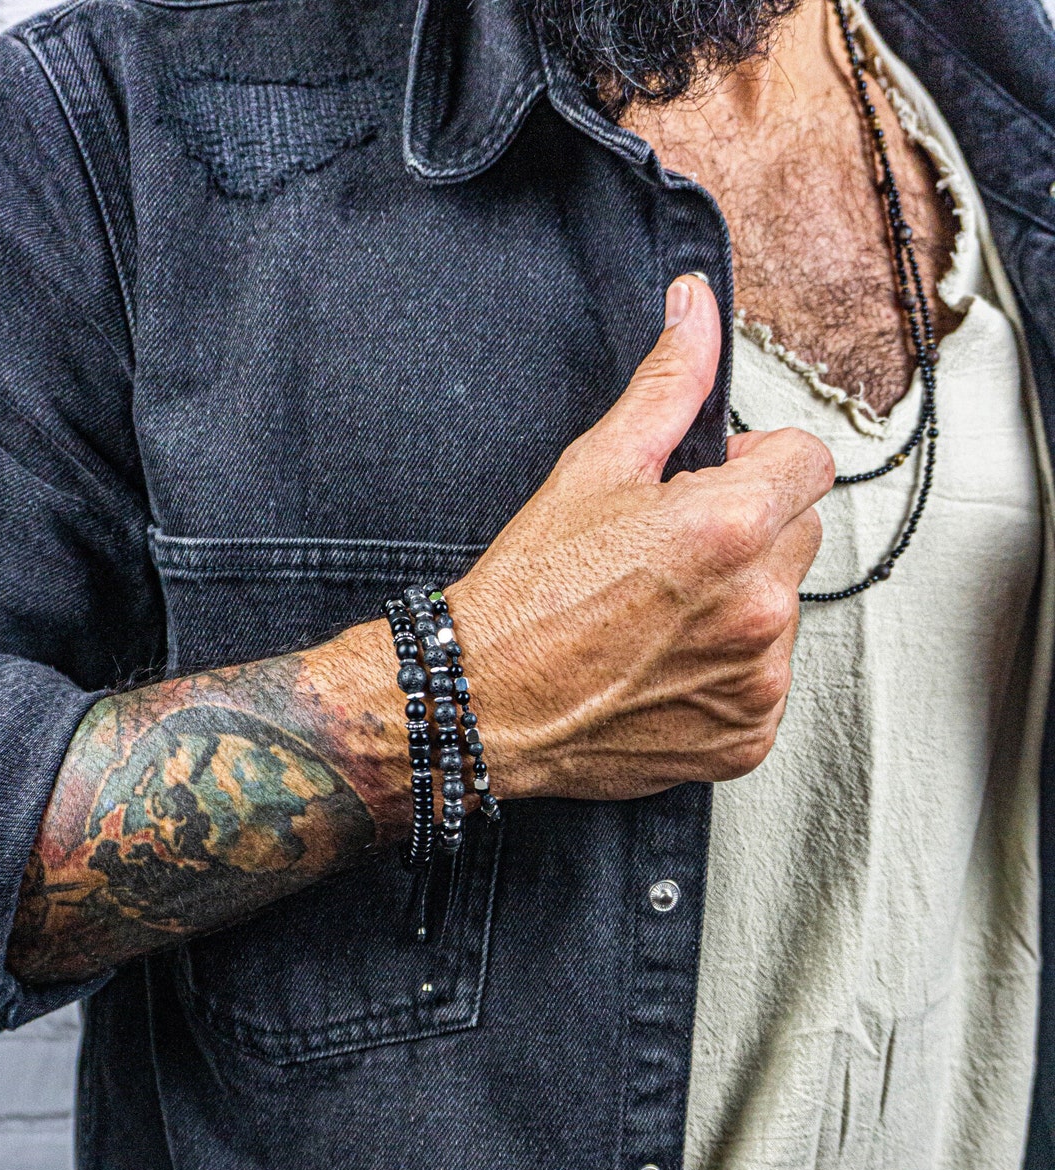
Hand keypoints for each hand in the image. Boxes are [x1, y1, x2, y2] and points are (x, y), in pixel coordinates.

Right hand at [447, 275, 835, 798]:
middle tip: (668, 558)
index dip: (756, 465)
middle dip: (751, 534)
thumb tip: (698, 307)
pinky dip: (728, 675)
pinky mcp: (746, 737)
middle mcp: (760, 607)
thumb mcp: (595, 467)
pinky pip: (765, 682)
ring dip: (740, 605)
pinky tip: (664, 667)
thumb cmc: (528, 593)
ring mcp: (758, 680)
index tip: (709, 488)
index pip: (809, 461)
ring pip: (784, 610)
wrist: (483, 704)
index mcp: (732, 527)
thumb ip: (668, 383)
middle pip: (801, 535)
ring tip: (658, 618)